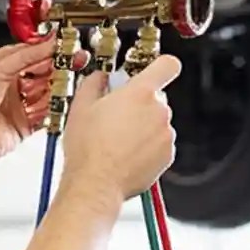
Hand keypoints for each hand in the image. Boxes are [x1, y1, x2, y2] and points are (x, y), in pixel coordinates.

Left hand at [0, 37, 87, 165]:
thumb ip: (27, 55)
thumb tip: (49, 42)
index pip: (30, 52)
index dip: (48, 49)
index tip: (66, 46)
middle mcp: (9, 84)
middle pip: (41, 71)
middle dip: (57, 67)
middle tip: (74, 62)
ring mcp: (18, 104)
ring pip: (46, 92)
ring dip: (56, 87)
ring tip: (66, 82)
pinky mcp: (25, 124)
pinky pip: (47, 114)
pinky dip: (54, 108)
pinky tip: (59, 102)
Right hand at [61, 55, 181, 201]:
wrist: (96, 183)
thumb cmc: (88, 149)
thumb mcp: (81, 106)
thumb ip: (95, 82)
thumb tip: (100, 76)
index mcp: (140, 93)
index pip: (167, 65)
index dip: (162, 65)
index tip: (155, 69)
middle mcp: (159, 111)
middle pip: (156, 98)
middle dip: (140, 105)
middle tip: (117, 117)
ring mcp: (166, 134)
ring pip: (157, 123)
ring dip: (143, 128)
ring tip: (119, 141)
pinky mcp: (168, 156)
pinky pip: (160, 144)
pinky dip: (147, 147)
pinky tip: (126, 154)